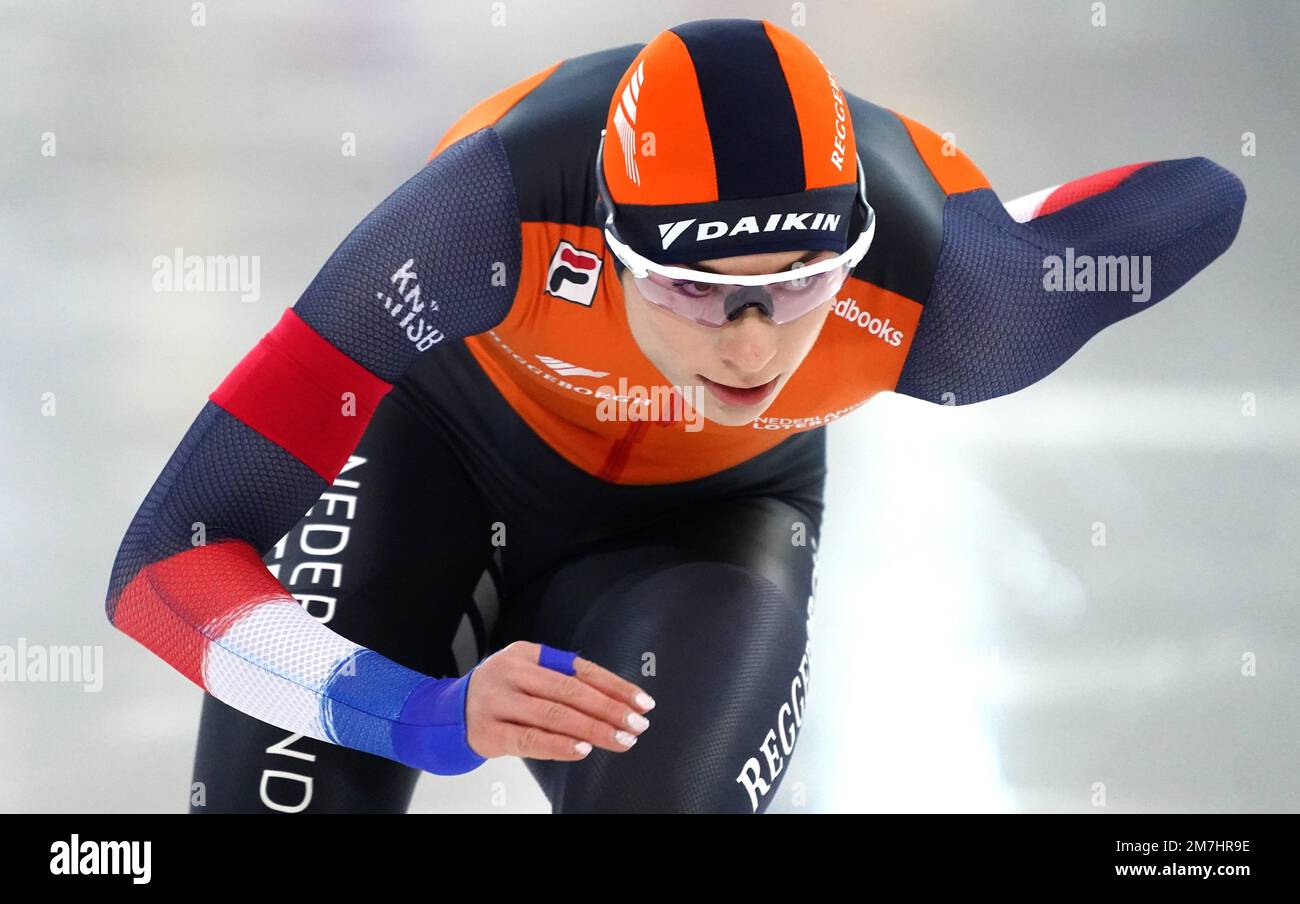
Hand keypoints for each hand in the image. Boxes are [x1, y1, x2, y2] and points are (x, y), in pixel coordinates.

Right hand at [464, 641, 654, 760]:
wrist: (447, 714)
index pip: (580, 669)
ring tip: (620, 739)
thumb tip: (616, 701)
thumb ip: (562, 682)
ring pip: (554, 714)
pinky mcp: (488, 732)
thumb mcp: (527, 675)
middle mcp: (511, 672)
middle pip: (570, 690)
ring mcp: (497, 701)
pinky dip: (559, 745)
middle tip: (636, 724)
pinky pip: (530, 739)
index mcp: (527, 653)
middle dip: (610, 709)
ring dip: (593, 729)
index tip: (641, 702)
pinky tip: (582, 750)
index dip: (614, 686)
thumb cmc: (499, 694)